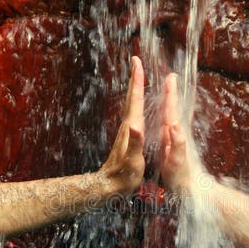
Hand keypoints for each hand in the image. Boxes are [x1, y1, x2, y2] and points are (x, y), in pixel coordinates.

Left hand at [99, 56, 144, 195]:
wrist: (109, 186)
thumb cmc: (123, 176)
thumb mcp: (133, 161)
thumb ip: (135, 143)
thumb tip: (136, 125)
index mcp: (132, 127)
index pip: (136, 99)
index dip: (138, 80)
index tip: (137, 62)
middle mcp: (128, 125)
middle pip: (132, 97)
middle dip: (135, 78)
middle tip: (136, 60)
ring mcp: (127, 130)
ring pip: (132, 103)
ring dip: (136, 87)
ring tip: (139, 75)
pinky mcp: (128, 136)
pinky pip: (134, 112)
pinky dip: (137, 102)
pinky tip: (139, 103)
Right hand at [160, 73, 207, 194]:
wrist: (191, 192)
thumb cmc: (182, 179)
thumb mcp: (177, 162)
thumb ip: (178, 143)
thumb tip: (175, 124)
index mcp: (174, 135)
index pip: (171, 110)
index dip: (170, 94)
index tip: (170, 77)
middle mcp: (176, 135)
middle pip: (172, 109)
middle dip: (170, 93)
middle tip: (170, 76)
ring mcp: (174, 141)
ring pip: (170, 116)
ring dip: (168, 102)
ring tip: (166, 90)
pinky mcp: (172, 148)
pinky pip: (167, 127)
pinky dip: (165, 117)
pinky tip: (164, 117)